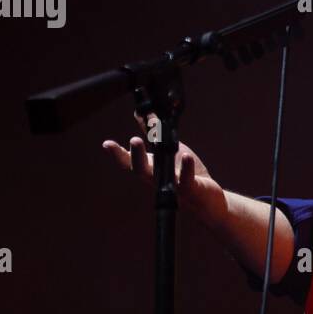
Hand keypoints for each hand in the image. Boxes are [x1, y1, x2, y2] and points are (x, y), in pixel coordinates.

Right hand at [102, 113, 227, 226]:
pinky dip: (186, 168)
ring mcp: (173, 185)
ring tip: (144, 143)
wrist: (205, 199)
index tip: (107, 144)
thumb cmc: (183, 174)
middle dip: (135, 155)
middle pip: (141, 169)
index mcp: (150, 168)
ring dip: (153, 162)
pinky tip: (186, 156)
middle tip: (133, 140)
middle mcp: (157, 178)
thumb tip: (142, 115)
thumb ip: (154, 134)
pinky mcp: (190, 189)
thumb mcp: (168, 150)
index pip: (130, 161)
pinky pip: (186, 180)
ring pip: (159, 176)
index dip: (117, 153)